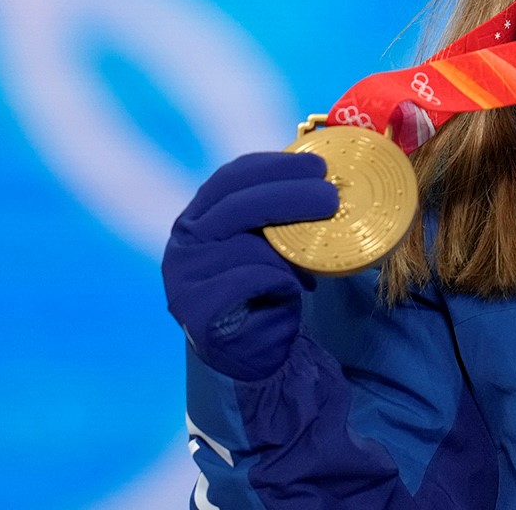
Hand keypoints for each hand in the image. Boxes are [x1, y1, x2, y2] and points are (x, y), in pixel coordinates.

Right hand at [162, 152, 338, 380]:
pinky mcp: (196, 308)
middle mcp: (183, 241)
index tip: (317, 166)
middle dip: (290, 195)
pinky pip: (250, 280)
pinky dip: (279, 281)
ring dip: (288, 251)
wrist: (253, 350)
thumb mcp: (273, 241)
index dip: (274, 166)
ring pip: (245, 245)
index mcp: (198, 216)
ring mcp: (184, 275)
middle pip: (237, 205)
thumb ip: (282, 213)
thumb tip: (329, 180)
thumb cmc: (265, 287)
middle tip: (332, 197)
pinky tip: (293, 289)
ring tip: (312, 261)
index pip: (231, 178)